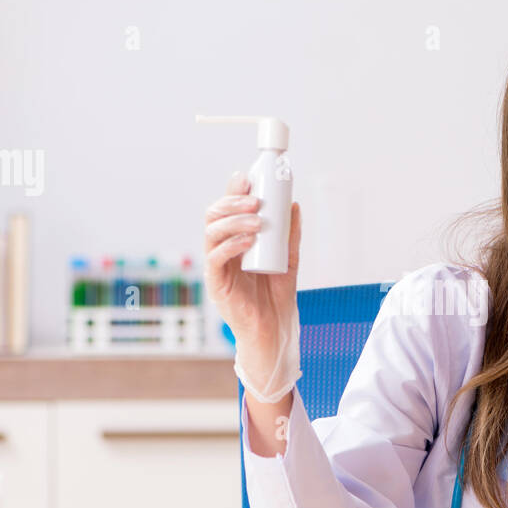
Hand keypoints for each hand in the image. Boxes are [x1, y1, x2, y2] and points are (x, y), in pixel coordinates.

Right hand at [204, 171, 301, 402]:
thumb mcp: (289, 258)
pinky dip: (231, 244)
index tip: (248, 177)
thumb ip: (289, 233)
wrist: (274, 330)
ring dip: (233, 220)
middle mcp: (222, 249)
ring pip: (212, 232)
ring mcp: (217, 266)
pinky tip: (248, 240)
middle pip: (214, 215)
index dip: (233, 190)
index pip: (228, 208)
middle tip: (256, 199)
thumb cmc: (276, 296)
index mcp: (235, 240)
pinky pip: (215, 258)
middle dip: (232, 201)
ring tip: (257, 219)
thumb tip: (294, 205)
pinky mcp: (217, 284)